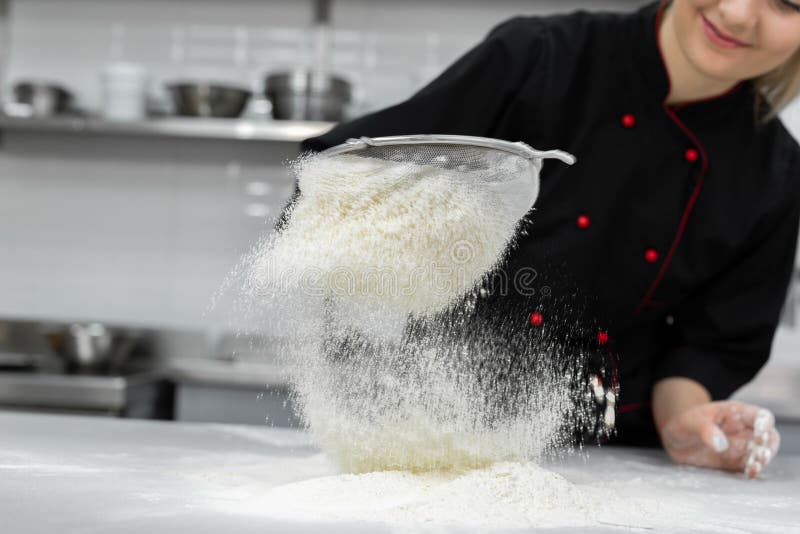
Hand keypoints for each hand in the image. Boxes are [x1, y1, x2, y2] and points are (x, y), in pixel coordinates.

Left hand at [659, 400, 779, 477]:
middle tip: (761, 454)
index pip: (759, 415)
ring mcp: (741, 446)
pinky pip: (750, 466)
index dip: (764, 423)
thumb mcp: (690, 422)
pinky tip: (750, 473)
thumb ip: (705, 430)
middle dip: (768, 445)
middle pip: (768, 435)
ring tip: (756, 465)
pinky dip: (753, 470)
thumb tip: (721, 445)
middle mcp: (744, 429)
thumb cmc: (684, 423)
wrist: (675, 440)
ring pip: (762, 452)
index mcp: (736, 413)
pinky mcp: (736, 461)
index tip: (760, 433)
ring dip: (763, 459)